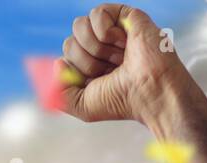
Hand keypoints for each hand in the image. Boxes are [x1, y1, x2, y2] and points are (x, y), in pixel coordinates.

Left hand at [60, 5, 191, 126]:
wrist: (149, 90)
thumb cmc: (121, 101)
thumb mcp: (80, 106)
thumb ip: (58, 92)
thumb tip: (58, 63)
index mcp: (88, 66)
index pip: (65, 57)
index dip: (75, 71)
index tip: (94, 82)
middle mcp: (98, 48)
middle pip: (69, 43)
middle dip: (86, 61)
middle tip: (110, 70)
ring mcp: (111, 31)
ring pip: (79, 26)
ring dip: (96, 47)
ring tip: (118, 57)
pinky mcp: (124, 16)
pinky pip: (97, 13)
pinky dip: (105, 31)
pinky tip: (123, 42)